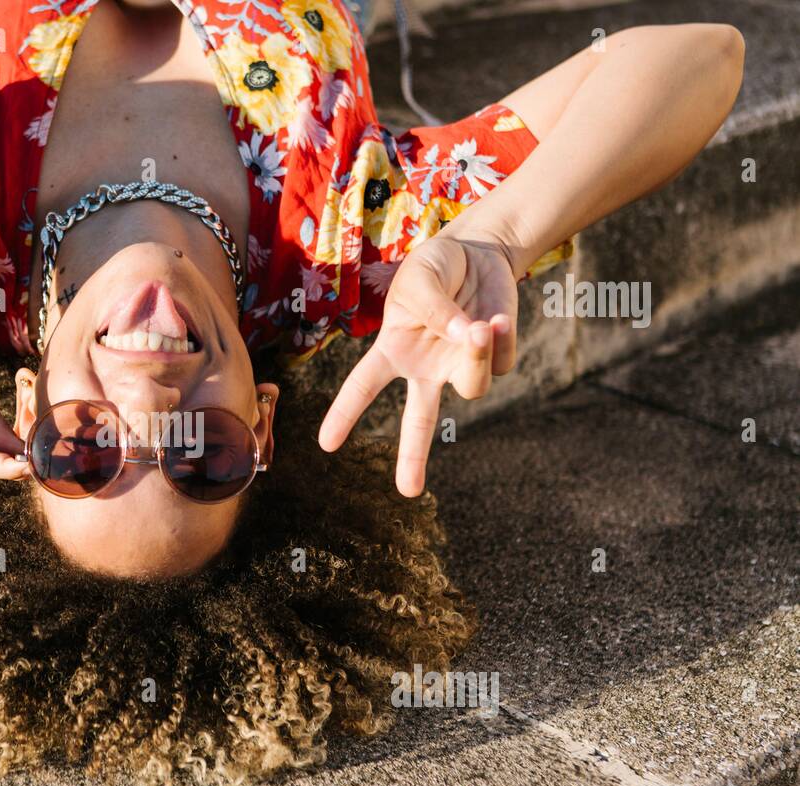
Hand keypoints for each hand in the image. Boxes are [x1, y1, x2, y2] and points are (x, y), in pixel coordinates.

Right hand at [318, 232, 518, 496]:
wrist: (478, 251)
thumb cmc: (435, 267)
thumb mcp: (420, 280)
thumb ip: (435, 310)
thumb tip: (466, 340)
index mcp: (394, 352)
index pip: (363, 387)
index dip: (344, 415)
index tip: (326, 444)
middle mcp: (426, 368)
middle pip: (419, 422)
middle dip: (412, 456)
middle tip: (407, 491)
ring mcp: (461, 366)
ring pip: (473, 388)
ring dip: (477, 360)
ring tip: (479, 327)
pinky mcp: (496, 357)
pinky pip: (502, 361)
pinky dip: (502, 338)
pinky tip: (496, 317)